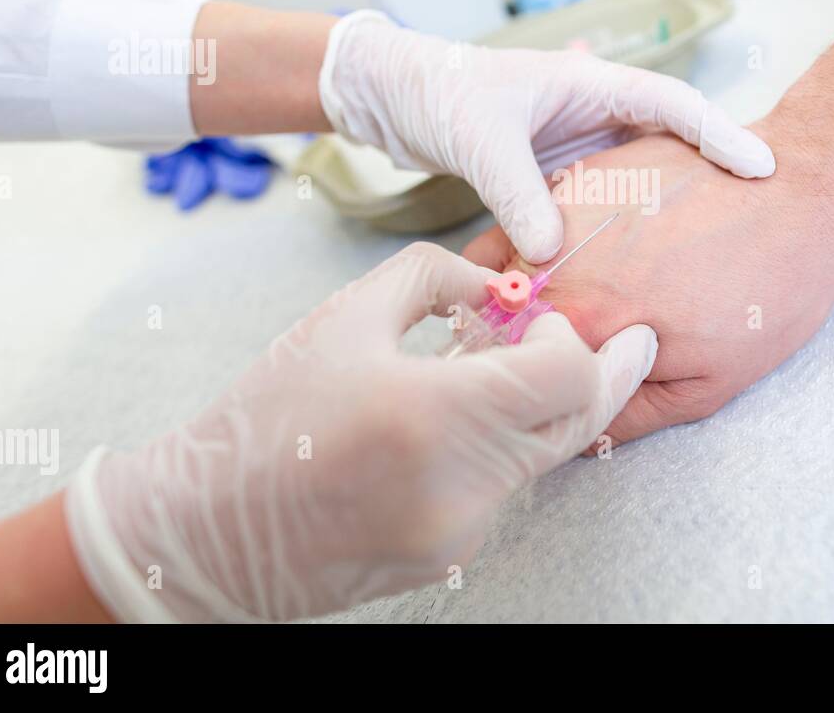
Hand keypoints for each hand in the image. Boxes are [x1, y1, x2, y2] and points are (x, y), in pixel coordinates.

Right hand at [64, 243, 656, 620]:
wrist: (208, 530)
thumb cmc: (268, 413)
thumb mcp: (346, 315)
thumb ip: (437, 277)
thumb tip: (503, 289)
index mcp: (436, 415)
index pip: (568, 378)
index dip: (572, 339)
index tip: (542, 318)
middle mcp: (464, 486)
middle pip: (579, 424)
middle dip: (601, 375)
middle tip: (626, 343)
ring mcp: (463, 531)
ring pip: (541, 456)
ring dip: (535, 409)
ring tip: (481, 374)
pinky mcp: (453, 556)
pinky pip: (503, 489)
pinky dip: (498, 448)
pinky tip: (452, 423)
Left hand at [317, 10, 774, 261]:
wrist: (392, 92)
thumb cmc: (437, 92)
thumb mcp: (481, 139)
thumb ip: (519, 192)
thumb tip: (550, 250)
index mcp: (592, 84)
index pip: (674, 104)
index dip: (720, 134)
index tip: (762, 167)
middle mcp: (596, 110)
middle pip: (674, 140)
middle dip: (716, 170)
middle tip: (763, 210)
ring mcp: (581, 140)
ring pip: (645, 174)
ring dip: (676, 202)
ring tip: (720, 242)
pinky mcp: (560, 168)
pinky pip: (609, 197)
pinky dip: (629, 224)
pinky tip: (645, 259)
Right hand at [463, 110, 833, 444]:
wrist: (803, 195)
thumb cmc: (767, 291)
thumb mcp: (710, 383)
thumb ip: (629, 412)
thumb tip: (577, 435)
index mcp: (582, 320)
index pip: (510, 366)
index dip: (519, 382)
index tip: (537, 386)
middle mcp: (557, 259)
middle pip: (494, 312)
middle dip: (510, 333)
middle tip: (563, 340)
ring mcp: (565, 206)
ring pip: (506, 260)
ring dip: (518, 283)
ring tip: (578, 293)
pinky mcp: (582, 173)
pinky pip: (537, 215)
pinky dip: (545, 238)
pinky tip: (594, 250)